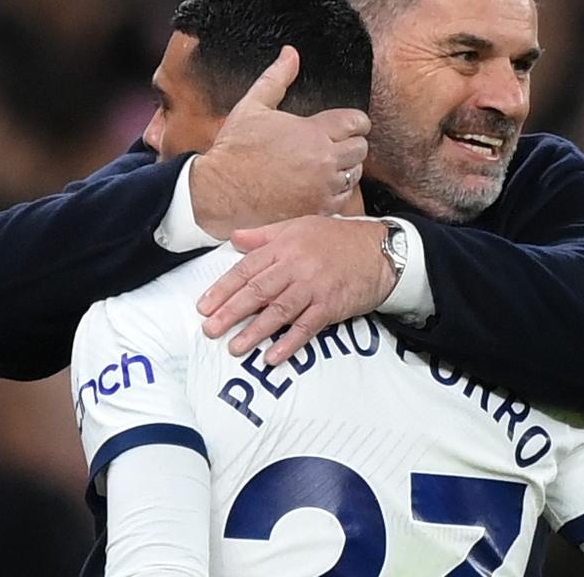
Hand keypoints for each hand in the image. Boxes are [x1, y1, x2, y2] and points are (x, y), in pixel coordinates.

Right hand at [190, 47, 369, 238]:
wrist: (219, 192)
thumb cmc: (233, 150)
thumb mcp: (252, 106)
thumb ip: (277, 78)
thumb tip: (290, 54)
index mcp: (313, 131)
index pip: (358, 122)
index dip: (355, 122)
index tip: (347, 125)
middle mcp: (324, 159)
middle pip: (361, 148)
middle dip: (351, 143)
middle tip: (334, 145)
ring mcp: (323, 187)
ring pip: (355, 174)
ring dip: (345, 168)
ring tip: (325, 165)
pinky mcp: (317, 209)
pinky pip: (345, 198)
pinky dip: (337, 191)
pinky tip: (320, 184)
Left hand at [196, 216, 398, 362]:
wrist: (379, 250)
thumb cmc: (337, 239)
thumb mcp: (299, 227)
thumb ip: (264, 235)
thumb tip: (235, 238)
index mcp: (284, 246)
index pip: (246, 269)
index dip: (223, 289)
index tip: (204, 306)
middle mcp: (296, 266)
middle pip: (257, 291)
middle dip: (231, 313)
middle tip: (211, 330)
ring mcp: (314, 287)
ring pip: (278, 311)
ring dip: (255, 332)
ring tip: (235, 348)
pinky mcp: (331, 305)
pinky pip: (306, 327)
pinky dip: (289, 343)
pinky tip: (273, 356)